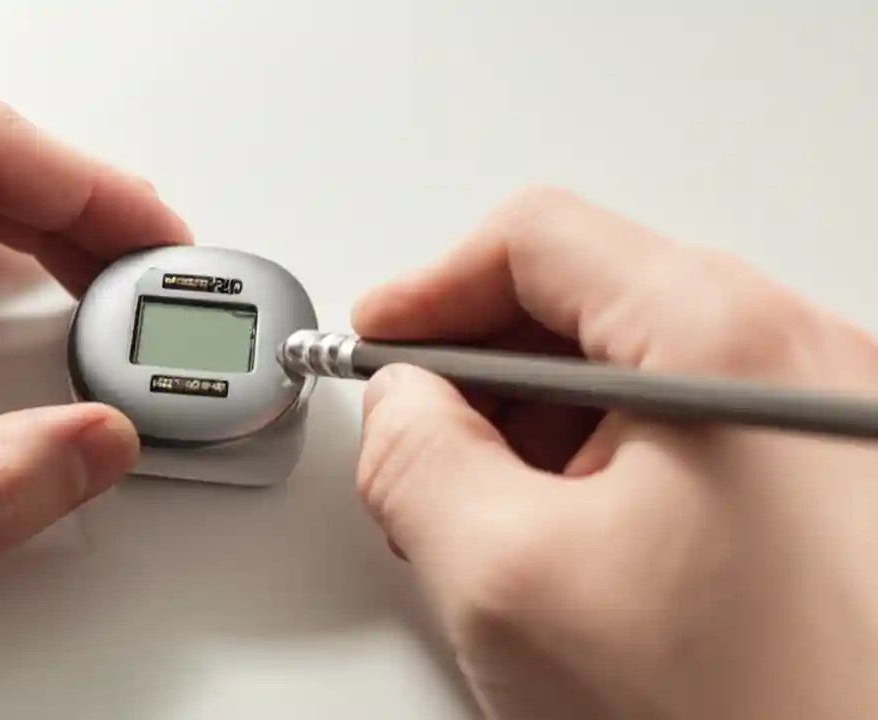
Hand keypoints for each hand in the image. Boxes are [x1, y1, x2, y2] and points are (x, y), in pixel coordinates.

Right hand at [352, 188, 877, 718]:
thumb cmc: (750, 717)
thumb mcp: (509, 579)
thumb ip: (416, 460)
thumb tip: (399, 408)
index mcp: (725, 344)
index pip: (540, 242)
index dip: (431, 287)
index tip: (381, 337)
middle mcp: (799, 362)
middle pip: (588, 301)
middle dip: (481, 369)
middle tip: (422, 441)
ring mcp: (825, 426)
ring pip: (633, 374)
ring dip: (541, 430)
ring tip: (501, 524)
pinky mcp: (828, 488)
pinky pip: (688, 436)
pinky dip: (606, 468)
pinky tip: (575, 546)